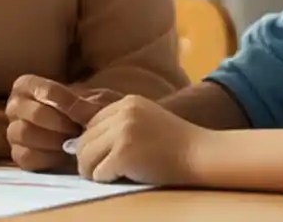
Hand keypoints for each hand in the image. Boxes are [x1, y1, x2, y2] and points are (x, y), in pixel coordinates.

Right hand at [5, 75, 121, 171]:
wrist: (96, 134)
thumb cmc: (90, 111)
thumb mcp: (94, 102)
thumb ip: (82, 104)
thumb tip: (73, 110)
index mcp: (27, 86)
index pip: (40, 88)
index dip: (61, 100)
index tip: (78, 112)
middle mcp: (15, 106)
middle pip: (33, 113)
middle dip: (59, 124)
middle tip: (77, 130)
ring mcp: (14, 131)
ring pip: (24, 134)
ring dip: (52, 141)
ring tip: (70, 143)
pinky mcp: (19, 154)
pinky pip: (24, 157)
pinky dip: (45, 158)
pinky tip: (61, 156)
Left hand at [76, 95, 209, 185]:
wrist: (203, 155)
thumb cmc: (177, 145)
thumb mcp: (146, 120)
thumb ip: (119, 125)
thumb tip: (78, 144)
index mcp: (126, 103)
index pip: (91, 123)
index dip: (94, 143)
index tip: (103, 156)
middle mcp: (122, 114)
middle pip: (84, 139)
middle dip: (89, 159)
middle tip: (101, 171)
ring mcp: (122, 133)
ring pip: (85, 156)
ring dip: (93, 171)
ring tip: (108, 176)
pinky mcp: (123, 155)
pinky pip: (98, 173)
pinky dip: (105, 180)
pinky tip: (122, 178)